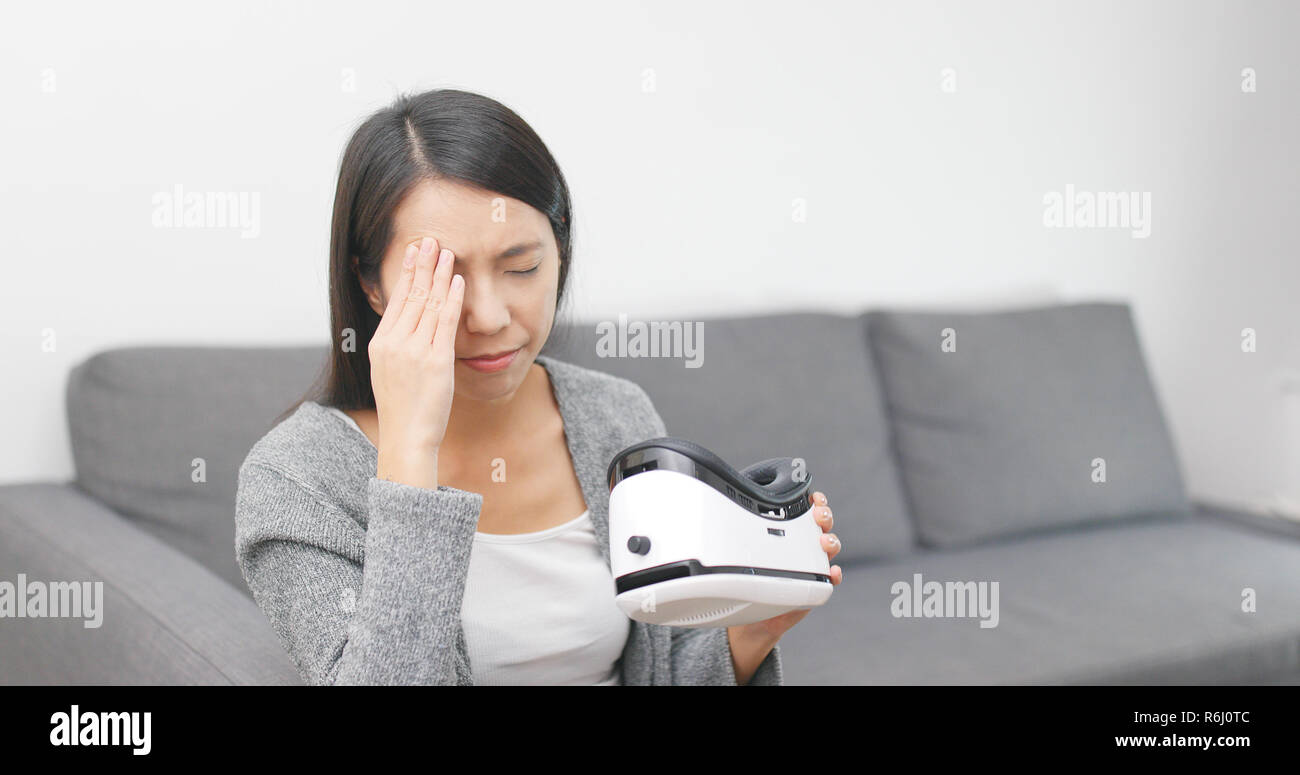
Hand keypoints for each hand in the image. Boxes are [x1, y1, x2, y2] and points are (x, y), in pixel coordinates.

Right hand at [368, 236, 464, 485]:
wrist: (407, 438)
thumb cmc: (402, 409)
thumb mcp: (388, 372)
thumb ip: (396, 346)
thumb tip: (406, 326)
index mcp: (380, 344)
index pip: (396, 300)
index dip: (407, 273)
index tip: (414, 252)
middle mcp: (395, 343)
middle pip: (411, 295)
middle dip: (423, 265)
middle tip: (430, 240)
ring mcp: (415, 351)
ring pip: (429, 303)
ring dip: (440, 275)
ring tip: (447, 252)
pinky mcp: (436, 361)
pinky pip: (445, 322)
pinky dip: (452, 298)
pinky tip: (457, 281)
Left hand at [730, 490, 841, 644]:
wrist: (756, 615)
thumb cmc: (752, 581)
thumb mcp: (747, 556)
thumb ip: (744, 539)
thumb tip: (723, 521)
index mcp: (790, 536)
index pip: (806, 513)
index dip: (815, 503)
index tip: (815, 498)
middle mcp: (804, 548)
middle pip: (823, 526)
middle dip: (825, 516)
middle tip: (819, 516)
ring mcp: (813, 567)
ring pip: (830, 548)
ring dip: (831, 541)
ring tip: (823, 541)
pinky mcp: (816, 587)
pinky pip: (830, 579)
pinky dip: (834, 574)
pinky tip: (832, 572)